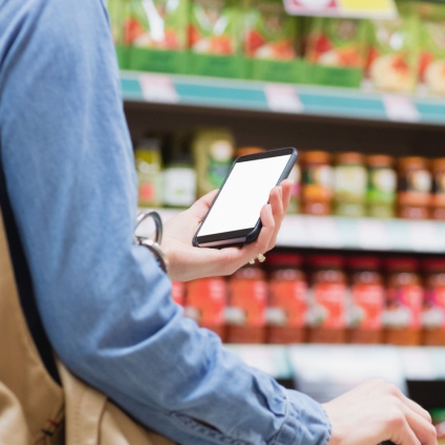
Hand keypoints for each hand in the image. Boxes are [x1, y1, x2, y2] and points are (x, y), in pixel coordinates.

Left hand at [160, 183, 291, 282]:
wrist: (157, 249)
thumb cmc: (171, 238)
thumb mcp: (195, 213)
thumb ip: (211, 203)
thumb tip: (225, 189)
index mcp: (231, 244)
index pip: (260, 228)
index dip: (274, 209)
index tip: (281, 187)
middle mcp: (237, 253)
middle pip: (270, 230)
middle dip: (281, 206)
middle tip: (287, 183)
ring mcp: (237, 259)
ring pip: (270, 237)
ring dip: (278, 213)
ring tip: (277, 191)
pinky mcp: (233, 261)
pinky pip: (260, 244)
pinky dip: (267, 226)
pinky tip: (266, 208)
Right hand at [319, 379, 438, 444]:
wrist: (313, 432)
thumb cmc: (325, 431)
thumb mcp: (354, 417)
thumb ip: (371, 422)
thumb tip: (383, 443)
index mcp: (379, 387)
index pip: (410, 410)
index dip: (417, 432)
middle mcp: (388, 390)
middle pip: (422, 418)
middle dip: (426, 442)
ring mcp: (392, 403)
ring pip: (425, 431)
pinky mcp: (393, 420)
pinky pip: (414, 444)